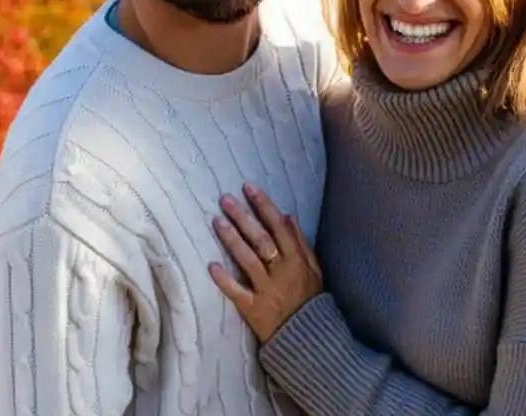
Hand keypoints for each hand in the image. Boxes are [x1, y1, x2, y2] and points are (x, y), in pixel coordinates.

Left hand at [208, 184, 322, 341]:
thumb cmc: (309, 299)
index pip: (279, 227)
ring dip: (232, 240)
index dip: (264, 206)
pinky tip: (211, 265)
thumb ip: (302, 243)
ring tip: (217, 221)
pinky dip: (225, 280)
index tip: (249, 188)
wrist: (309, 337)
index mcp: (297, 260)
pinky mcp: (253, 308)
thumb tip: (288, 215)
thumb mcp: (314, 269)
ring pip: (248, 260)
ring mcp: (267, 290)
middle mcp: (281, 272)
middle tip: (225, 199)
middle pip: (261, 239)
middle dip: (243, 217)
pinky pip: (238, 292)